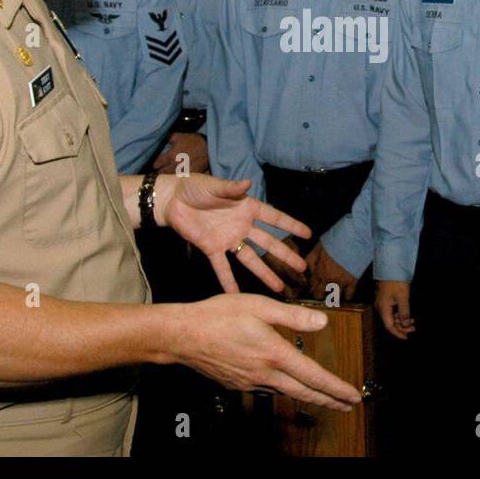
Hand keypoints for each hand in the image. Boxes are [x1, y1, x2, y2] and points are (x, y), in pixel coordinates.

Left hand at [153, 132, 208, 173]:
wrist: (208, 147)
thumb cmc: (193, 141)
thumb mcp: (179, 136)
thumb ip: (167, 139)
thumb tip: (159, 139)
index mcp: (170, 155)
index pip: (157, 164)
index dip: (155, 163)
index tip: (155, 164)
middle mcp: (175, 165)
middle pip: (162, 173)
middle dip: (159, 171)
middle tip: (158, 171)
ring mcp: (182, 171)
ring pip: (170, 177)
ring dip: (167, 176)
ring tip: (166, 176)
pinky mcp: (189, 175)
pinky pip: (180, 179)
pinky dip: (177, 178)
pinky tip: (176, 177)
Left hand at [162, 174, 311, 293]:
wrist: (171, 200)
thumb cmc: (194, 187)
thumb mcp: (214, 186)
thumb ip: (231, 188)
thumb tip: (248, 182)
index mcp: (246, 207)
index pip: (274, 218)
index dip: (291, 225)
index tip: (308, 235)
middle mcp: (242, 226)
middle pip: (268, 243)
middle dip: (285, 256)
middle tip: (301, 268)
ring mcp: (228, 239)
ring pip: (250, 259)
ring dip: (264, 273)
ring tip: (279, 288)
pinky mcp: (211, 249)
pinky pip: (222, 268)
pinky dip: (229, 281)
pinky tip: (238, 296)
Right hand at [172, 294, 361, 410]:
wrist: (182, 336)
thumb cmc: (218, 315)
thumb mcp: (259, 306)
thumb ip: (293, 317)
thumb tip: (322, 322)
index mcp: (275, 354)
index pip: (314, 377)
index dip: (336, 388)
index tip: (353, 396)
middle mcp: (265, 374)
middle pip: (305, 393)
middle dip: (330, 400)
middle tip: (347, 406)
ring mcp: (250, 382)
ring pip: (286, 392)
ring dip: (308, 396)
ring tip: (323, 397)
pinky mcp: (237, 384)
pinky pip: (266, 389)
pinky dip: (282, 389)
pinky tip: (284, 383)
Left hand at [306, 243, 357, 301]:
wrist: (353, 238)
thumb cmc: (335, 241)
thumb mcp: (318, 247)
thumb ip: (311, 260)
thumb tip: (306, 269)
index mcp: (318, 270)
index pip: (311, 284)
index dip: (310, 286)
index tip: (312, 287)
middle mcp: (327, 279)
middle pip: (319, 294)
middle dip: (319, 294)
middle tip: (321, 292)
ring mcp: (340, 281)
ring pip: (334, 296)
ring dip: (333, 295)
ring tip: (334, 294)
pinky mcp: (353, 281)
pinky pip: (349, 294)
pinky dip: (347, 295)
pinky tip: (346, 294)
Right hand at [375, 280, 413, 339]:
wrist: (390, 267)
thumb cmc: (396, 281)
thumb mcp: (403, 298)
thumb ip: (404, 313)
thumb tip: (406, 325)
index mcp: (383, 308)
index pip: (389, 326)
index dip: (398, 333)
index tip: (407, 337)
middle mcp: (380, 307)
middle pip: (390, 322)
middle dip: (401, 327)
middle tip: (414, 328)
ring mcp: (382, 303)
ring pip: (391, 317)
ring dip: (401, 321)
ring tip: (413, 321)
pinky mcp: (385, 298)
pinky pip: (391, 311)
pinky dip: (399, 314)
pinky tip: (407, 314)